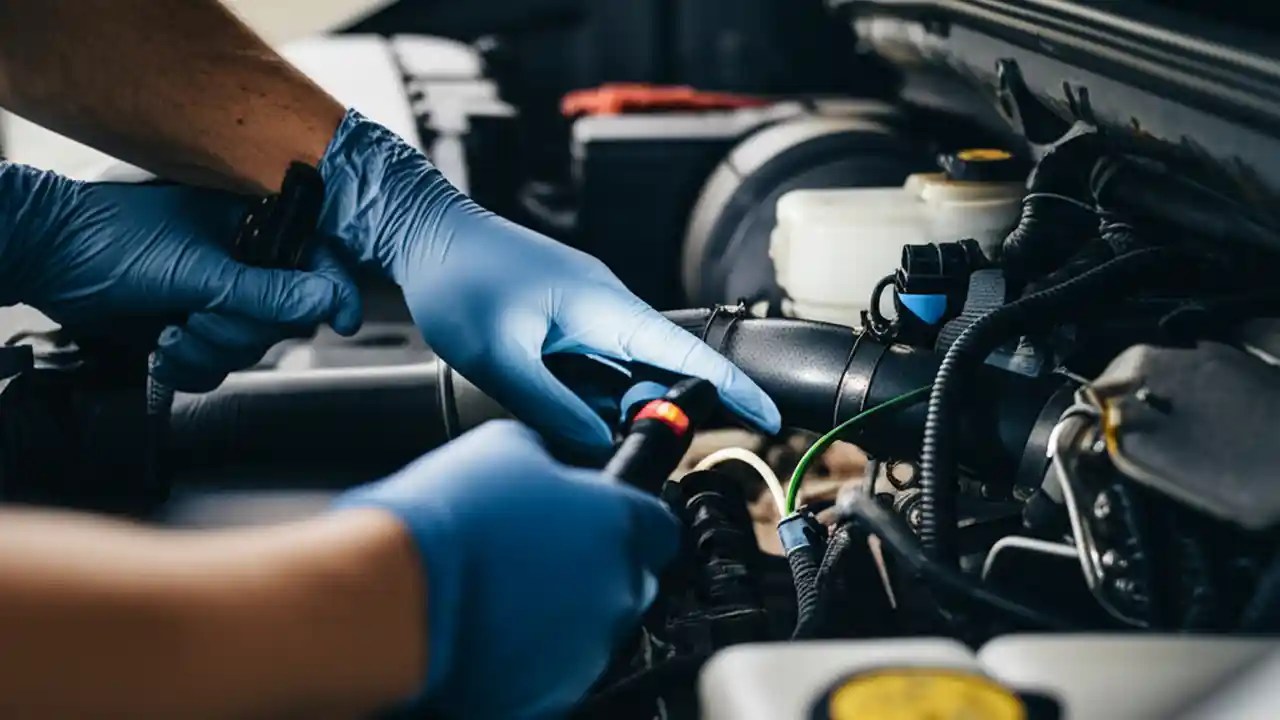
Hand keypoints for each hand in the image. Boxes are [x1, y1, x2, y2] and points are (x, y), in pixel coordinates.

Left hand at [0, 163, 360, 390]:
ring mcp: (220, 294)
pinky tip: (165, 347)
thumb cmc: (109, 240)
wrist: (46, 264)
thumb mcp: (196, 269)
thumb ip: (265, 291)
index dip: (334, 290)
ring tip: (172, 332)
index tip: (344, 320)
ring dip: (211, 350)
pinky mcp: (197, 324)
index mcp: (252, 223)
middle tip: (202, 318)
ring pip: (253, 345)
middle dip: (241, 329)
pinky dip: (193, 366)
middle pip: (286, 316)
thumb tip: (326, 300)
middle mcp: (243, 258)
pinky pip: (222, 363)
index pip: (317, 258)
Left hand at [317, 110, 780, 453]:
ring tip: (566, 416)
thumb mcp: (500, 356)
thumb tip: (598, 442)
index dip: (732, 389)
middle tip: (621, 444)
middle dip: (651, 412)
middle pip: (656, 371)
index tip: (767, 419)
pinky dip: (586, 392)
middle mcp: (606, 308)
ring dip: (610, 405)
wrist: (424, 233)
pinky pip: (592, 365)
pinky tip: (555, 402)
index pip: (687, 354)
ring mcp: (585, 313)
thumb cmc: (459, 279)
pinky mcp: (563, 320)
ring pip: (620, 373)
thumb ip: (553, 405)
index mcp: (606, 307)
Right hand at [333, 420, 680, 718]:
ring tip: (501, 592)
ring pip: (590, 629)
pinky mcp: (549, 694)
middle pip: (628, 580)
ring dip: (559, 612)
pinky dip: (527, 654)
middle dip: (594, 568)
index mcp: (618, 524)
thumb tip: (546, 464)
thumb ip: (546, 456)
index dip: (632, 520)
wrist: (396, 595)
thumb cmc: (448, 520)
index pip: (661, 527)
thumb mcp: (505, 445)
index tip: (605, 519)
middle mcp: (616, 591)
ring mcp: (586, 650)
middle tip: (538, 554)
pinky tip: (486, 629)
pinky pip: (551, 670)